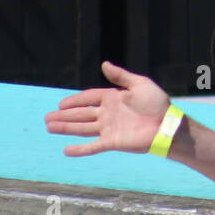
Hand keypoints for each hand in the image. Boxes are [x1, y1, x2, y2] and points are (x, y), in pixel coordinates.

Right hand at [45, 60, 171, 156]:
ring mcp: (109, 128)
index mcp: (113, 98)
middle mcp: (108, 114)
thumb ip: (120, 76)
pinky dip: (80, 149)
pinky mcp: (113, 142)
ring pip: (82, 128)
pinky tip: (66, 150)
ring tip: (49, 127)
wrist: (167, 124)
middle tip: (46, 117)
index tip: (60, 103)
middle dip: (64, 115)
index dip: (74, 101)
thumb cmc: (156, 103)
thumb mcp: (139, 84)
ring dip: (66, 128)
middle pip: (81, 114)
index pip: (88, 98)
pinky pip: (93, 146)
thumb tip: (104, 64)